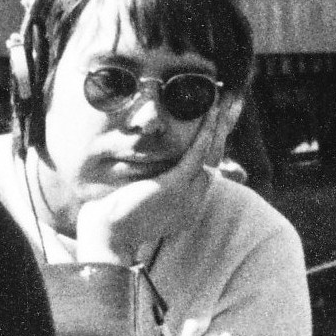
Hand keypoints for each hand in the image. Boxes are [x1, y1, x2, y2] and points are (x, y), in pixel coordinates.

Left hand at [73, 101, 229, 266]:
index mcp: (187, 208)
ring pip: (211, 153)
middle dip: (224, 129)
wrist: (104, 235)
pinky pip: (198, 152)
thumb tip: (147, 176)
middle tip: (232, 102)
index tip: (218, 121)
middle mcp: (193, 202)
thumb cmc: (112, 219)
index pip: (206, 170)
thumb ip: (150, 187)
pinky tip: (211, 112)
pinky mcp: (175, 184)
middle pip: (214, 158)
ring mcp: (186, 194)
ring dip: (219, 125)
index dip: (215, 145)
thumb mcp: (136, 202)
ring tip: (224, 100)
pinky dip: (207, 131)